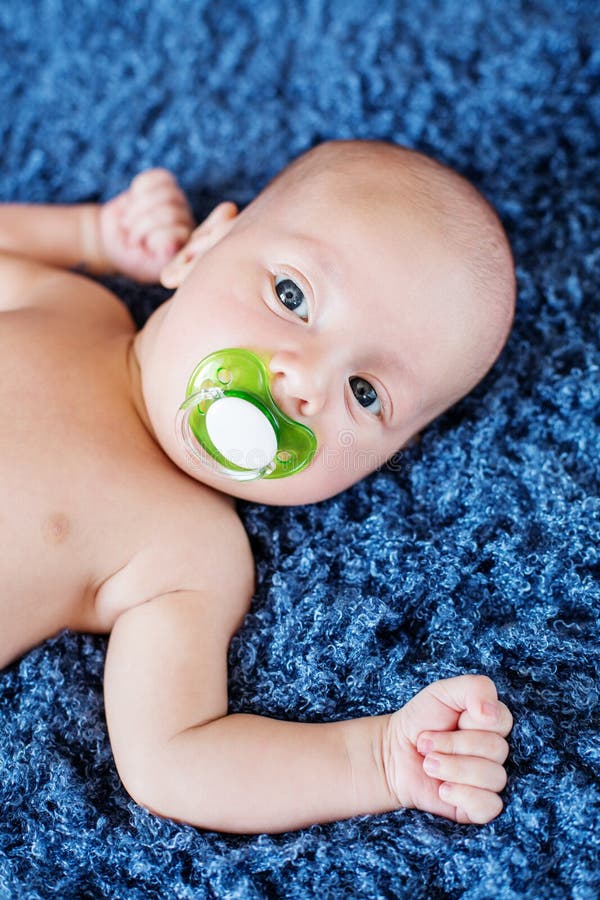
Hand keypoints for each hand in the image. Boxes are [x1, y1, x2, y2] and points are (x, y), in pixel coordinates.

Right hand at [98, 169, 194, 282]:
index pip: (178, 233)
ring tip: (128, 221)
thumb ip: (159, 260)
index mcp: (187, 247)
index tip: (138, 248)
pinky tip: (133, 200)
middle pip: (169, 212)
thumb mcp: (142, 266)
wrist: (115, 240)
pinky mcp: (166, 184)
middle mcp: (186, 223)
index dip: (153, 237)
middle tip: (130, 236)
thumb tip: (169, 247)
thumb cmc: (131, 258)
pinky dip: (139, 188)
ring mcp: (178, 201)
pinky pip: (157, 177)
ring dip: (137, 207)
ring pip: (165, 192)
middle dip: (142, 224)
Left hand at [387, 674, 512, 823]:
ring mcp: (489, 782)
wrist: (392, 754)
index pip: (503, 721)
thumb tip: (491, 712)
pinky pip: (489, 806)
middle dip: (454, 744)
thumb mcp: (442, 692)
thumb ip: (474, 689)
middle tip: (427, 742)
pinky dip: (462, 795)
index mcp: (492, 724)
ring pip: (494, 777)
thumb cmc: (419, 721)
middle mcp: (496, 753)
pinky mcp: (479, 808)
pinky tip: (442, 789)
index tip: (451, 719)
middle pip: (497, 750)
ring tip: (429, 763)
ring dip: (452, 768)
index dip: (473, 720)